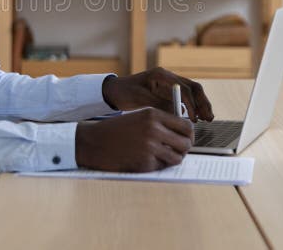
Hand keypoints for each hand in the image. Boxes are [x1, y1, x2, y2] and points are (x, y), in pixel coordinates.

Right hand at [75, 108, 193, 171]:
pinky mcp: (144, 163)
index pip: (186, 126)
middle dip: (184, 149)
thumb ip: (161, 123)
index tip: (186, 139)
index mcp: (153, 115)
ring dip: (172, 159)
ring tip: (160, 156)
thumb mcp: (139, 117)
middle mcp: (154, 129)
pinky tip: (142, 160)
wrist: (93, 141)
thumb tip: (185, 135)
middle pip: (186, 143)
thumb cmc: (117, 130)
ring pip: (177, 158)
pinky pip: (161, 167)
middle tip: (178, 151)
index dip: (189, 135)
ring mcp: (149, 147)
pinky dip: (156, 166)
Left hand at [102, 67, 213, 122]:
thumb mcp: (140, 99)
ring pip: (192, 91)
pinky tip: (196, 117)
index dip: (191, 104)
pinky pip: (186, 97)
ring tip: (207, 119)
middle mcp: (168, 76)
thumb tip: (178, 114)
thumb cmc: (125, 92)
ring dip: (201, 104)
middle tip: (209, 118)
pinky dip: (193, 106)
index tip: (194, 119)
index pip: (183, 88)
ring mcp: (170, 83)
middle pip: (193, 87)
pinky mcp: (169, 91)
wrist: (114, 90)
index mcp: (161, 75)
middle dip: (203, 102)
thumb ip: (159, 105)